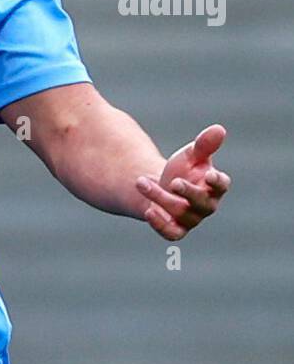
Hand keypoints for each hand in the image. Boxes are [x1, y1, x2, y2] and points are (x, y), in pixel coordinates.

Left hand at [136, 124, 230, 240]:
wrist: (160, 185)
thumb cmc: (181, 169)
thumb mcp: (190, 154)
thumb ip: (204, 144)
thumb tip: (219, 129)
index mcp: (215, 186)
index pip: (222, 186)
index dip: (217, 181)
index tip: (208, 174)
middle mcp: (207, 205)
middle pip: (201, 202)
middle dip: (187, 192)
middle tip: (173, 181)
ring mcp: (192, 219)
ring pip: (180, 213)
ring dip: (160, 197)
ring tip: (141, 181)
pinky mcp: (176, 230)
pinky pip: (171, 233)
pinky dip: (160, 224)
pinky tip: (149, 211)